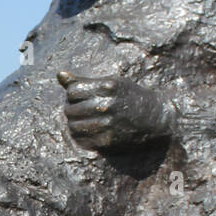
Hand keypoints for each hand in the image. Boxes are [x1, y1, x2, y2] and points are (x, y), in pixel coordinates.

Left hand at [57, 70, 173, 150]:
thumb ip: (83, 80)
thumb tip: (59, 75)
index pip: (72, 91)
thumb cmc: (129, 96)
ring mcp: (108, 123)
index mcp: (107, 87)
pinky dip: (82, 137)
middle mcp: (107, 104)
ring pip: (73, 126)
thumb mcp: (110, 83)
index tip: (80, 98)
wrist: (155, 116)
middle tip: (80, 111)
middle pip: (70, 109)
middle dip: (72, 110)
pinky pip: (83, 140)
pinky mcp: (109, 139)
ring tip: (83, 122)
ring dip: (75, 125)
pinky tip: (90, 132)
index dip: (73, 95)